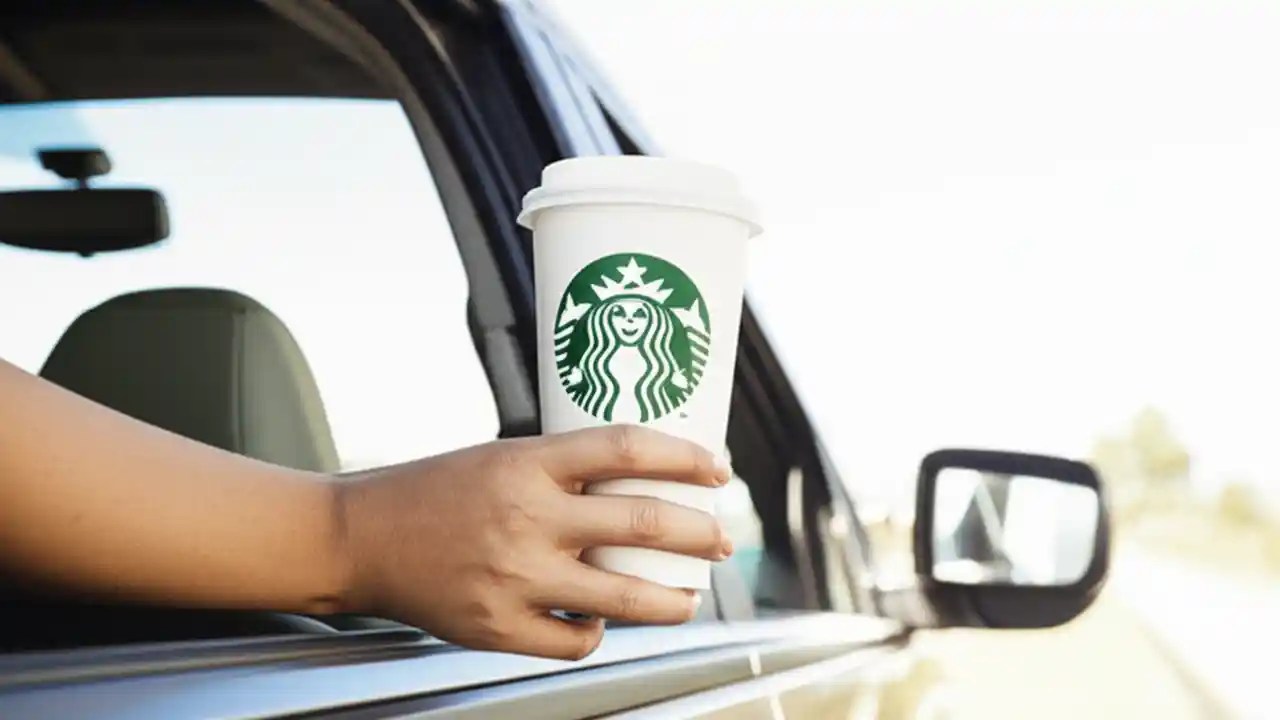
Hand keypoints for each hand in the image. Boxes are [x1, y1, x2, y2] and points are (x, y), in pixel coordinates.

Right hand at [334, 425, 732, 659]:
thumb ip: (562, 473)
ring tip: (688, 597)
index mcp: (527, 463)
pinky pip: (574, 641)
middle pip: (642, 526)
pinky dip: (596, 634)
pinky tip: (598, 623)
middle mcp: (526, 518)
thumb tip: (639, 487)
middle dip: (699, 535)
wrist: (359, 537)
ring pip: (623, 597)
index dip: (683, 457)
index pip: (627, 449)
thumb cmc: (432, 491)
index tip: (717, 468)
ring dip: (672, 599)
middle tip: (723, 540)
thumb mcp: (500, 457)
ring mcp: (514, 577)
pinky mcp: (497, 627)